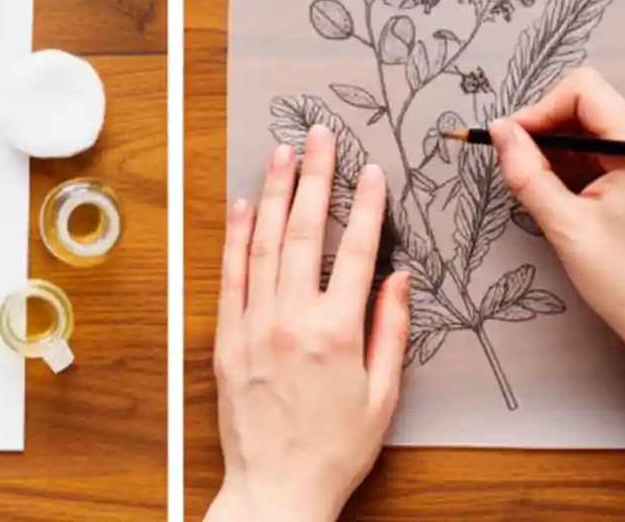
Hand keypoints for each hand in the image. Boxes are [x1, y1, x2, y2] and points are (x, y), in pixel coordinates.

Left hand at [206, 125, 409, 521]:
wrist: (277, 489)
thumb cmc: (335, 450)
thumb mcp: (383, 397)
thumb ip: (391, 332)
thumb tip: (397, 279)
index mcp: (337, 332)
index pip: (357, 251)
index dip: (366, 206)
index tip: (371, 172)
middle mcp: (291, 319)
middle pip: (304, 232)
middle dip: (314, 178)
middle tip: (319, 137)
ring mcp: (253, 326)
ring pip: (262, 244)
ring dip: (271, 194)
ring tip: (280, 154)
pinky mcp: (226, 339)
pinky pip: (229, 276)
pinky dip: (233, 238)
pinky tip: (240, 206)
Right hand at [490, 67, 624, 445]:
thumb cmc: (624, 280)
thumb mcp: (565, 226)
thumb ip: (527, 172)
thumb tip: (499, 130)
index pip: (584, 91)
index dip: (539, 109)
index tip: (510, 141)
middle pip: (586, 104)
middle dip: (543, 127)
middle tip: (513, 162)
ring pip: (589, 126)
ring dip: (555, 147)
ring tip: (535, 183)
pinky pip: (600, 149)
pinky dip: (570, 162)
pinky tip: (556, 192)